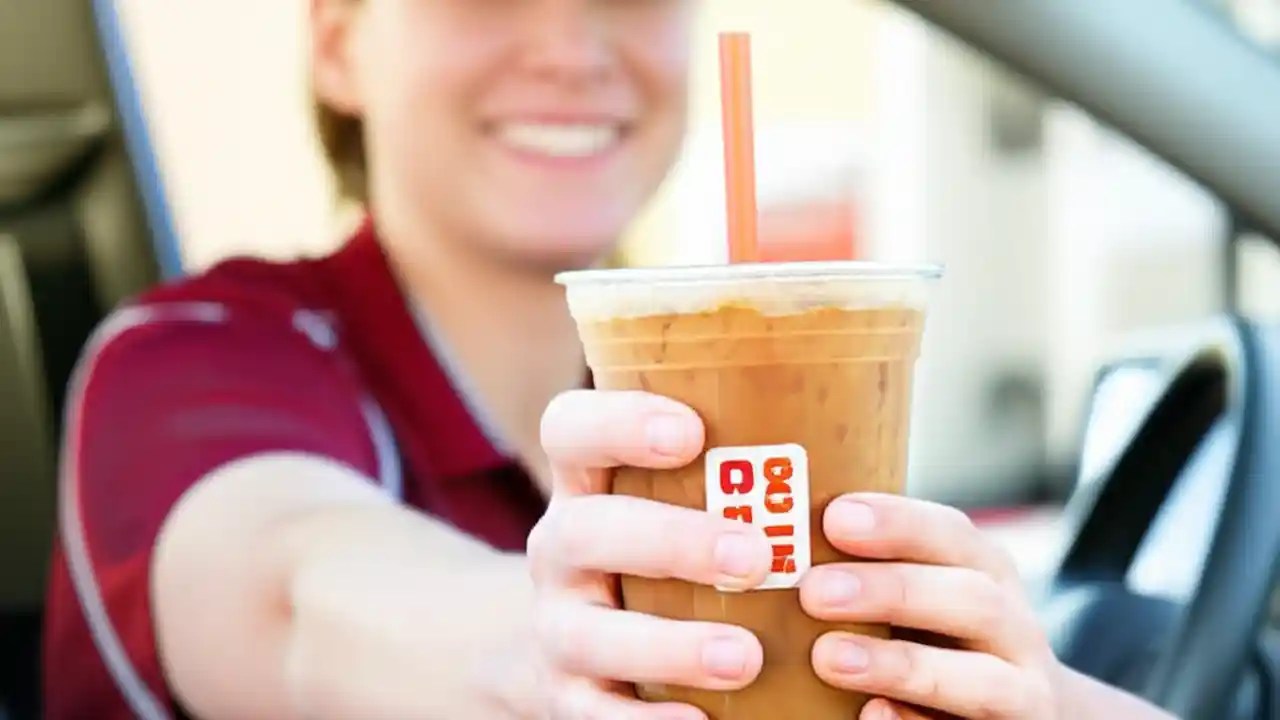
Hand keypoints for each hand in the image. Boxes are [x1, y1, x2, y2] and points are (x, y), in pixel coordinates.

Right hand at [529, 389, 1067, 719]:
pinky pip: (592, 715)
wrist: (584, 649)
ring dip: (667, 644)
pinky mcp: (567, 695)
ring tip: (745, 657)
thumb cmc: (669, 554)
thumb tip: (862, 416)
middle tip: (754, 556)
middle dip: (668, 540)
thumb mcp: (678, 502)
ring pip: (587, 632)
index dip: (618, 421)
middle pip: (583, 528)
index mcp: (588, 482)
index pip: (570, 428)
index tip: (692, 430)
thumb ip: (735, 474)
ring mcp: (557, 625)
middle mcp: (559, 548)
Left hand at [800, 493, 1064, 718]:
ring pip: (980, 678)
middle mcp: (1012, 628)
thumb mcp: (919, 591)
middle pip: (970, 599)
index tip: (836, 517)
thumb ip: (869, 567)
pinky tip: (871, 713)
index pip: (952, 535)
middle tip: (814, 591)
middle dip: (893, 590)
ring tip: (829, 657)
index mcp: (985, 572)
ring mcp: (1020, 690)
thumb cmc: (935, 636)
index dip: (899, 523)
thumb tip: (770, 540)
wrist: (1010, 711)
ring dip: (901, 665)